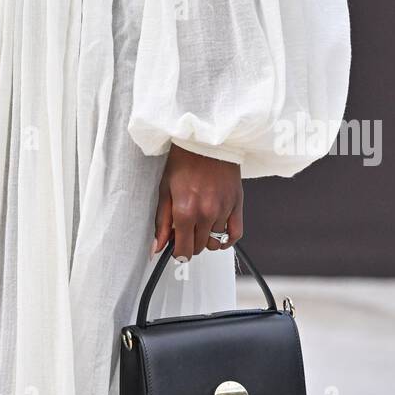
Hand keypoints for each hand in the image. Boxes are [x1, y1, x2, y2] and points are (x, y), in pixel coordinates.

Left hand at [152, 145, 243, 261]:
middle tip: (185, 229)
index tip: (176, 247)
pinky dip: (227, 239)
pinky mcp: (237, 204)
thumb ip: (162, 222)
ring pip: (215, 242)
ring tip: (200, 222)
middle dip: (190, 243)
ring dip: (206, 238)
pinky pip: (235, 234)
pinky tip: (218, 233)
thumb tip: (157, 247)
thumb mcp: (165, 190)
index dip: (178, 253)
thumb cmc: (183, 162)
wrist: (205, 142)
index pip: (183, 251)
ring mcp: (223, 210)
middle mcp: (205, 213)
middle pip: (199, 248)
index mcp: (184, 210)